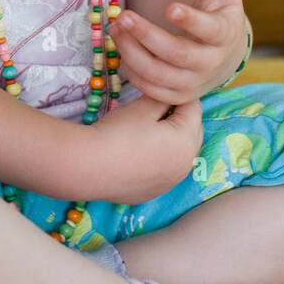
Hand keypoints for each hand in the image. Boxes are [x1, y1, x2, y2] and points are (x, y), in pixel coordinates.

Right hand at [80, 94, 203, 204]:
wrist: (89, 167)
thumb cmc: (118, 133)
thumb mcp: (143, 107)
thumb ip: (163, 98)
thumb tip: (171, 96)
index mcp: (186, 141)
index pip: (194, 109)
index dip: (179, 96)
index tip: (163, 90)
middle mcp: (185, 165)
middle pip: (192, 133)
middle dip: (180, 118)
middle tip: (156, 107)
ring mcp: (170, 183)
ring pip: (179, 154)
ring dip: (171, 140)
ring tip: (148, 129)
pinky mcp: (153, 193)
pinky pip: (163, 171)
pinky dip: (158, 159)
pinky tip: (138, 153)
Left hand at [108, 0, 247, 102]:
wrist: (224, 57)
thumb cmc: (219, 16)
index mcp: (223, 35)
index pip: (209, 30)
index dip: (189, 21)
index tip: (169, 7)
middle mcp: (209, 64)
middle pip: (176, 53)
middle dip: (147, 35)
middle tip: (123, 15)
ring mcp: (192, 83)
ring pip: (158, 73)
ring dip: (132, 52)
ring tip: (115, 27)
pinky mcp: (176, 96)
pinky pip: (149, 88)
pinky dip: (131, 70)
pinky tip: (120, 47)